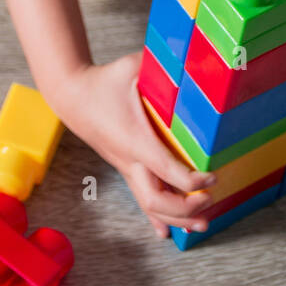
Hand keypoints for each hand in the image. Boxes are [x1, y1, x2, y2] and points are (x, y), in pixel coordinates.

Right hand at [53, 51, 217, 237]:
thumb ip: (161, 62)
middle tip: (211, 198)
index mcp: (134, 139)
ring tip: (204, 224)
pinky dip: (157, 218)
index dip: (192, 180)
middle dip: (186, 207)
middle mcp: (130, 159)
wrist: (72, 96)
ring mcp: (126, 167)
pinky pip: (142, 200)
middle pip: (156, 200)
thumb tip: (192, 51)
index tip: (213, 176)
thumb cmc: (105, 80)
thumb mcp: (133, 66)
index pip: (166, 169)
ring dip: (178, 218)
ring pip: (149, 206)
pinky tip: (169, 233)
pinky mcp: (126, 169)